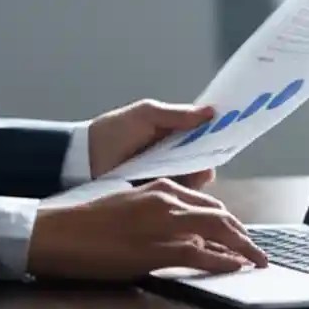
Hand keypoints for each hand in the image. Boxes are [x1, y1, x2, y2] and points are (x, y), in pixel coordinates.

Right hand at [27, 177, 268, 280]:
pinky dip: (224, 262)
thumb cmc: (86, 223)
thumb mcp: (128, 205)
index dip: (227, 221)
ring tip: (256, 261)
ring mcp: (165, 225)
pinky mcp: (158, 250)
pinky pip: (202, 256)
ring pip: (218, 233)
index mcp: (161, 188)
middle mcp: (168, 202)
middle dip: (242, 235)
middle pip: (220, 216)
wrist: (58, 233)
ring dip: (243, 249)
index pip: (207, 203)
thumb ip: (156, 212)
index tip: (237, 234)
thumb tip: (178, 231)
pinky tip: (235, 268)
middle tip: (255, 250)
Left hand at [85, 99, 215, 186]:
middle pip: (203, 160)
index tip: (228, 136)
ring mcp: (166, 177)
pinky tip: (182, 193)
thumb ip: (177, 115)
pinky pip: (178, 197)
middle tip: (203, 166)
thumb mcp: (145, 115)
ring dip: (197, 180)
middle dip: (208, 162)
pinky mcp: (157, 197)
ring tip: (191, 179)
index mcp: (173, 134)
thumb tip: (211, 112)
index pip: (203, 136)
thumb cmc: (113, 132)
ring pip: (194, 180)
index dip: (217, 135)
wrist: (81, 161)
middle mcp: (174, 156)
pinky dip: (183, 195)